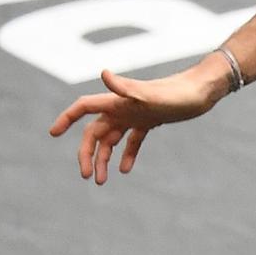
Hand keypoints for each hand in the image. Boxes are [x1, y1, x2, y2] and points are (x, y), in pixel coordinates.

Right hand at [49, 65, 223, 183]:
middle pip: (94, 132)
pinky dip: (127, 154)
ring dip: (104, 159)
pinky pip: (132, 140)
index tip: (52, 133)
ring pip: (111, 139)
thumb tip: (103, 73)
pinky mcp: (150, 121)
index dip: (66, 119)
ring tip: (102, 181)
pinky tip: (125, 170)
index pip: (83, 108)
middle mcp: (122, 107)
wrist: (203, 91)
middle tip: (87, 177)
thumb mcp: (150, 95)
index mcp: (116, 101)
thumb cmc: (177, 92)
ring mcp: (135, 114)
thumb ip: (125, 87)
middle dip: (87, 154)